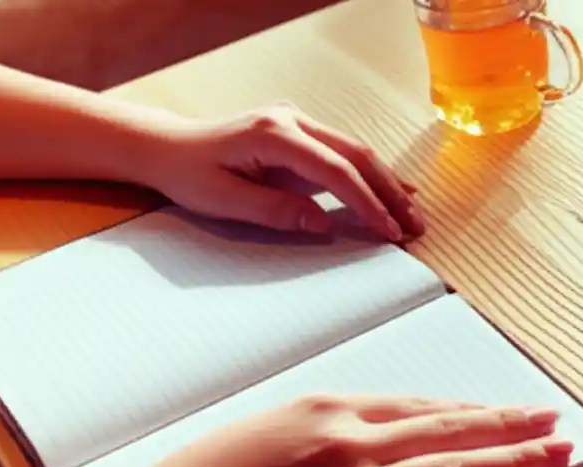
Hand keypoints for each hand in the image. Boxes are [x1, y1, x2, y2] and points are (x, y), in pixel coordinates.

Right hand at [99, 395, 570, 466]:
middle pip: (453, 428)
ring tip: (559, 452)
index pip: (421, 405)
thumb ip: (325, 428)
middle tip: (554, 419)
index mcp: (329, 408)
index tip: (503, 407)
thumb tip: (370, 432)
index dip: (470, 408)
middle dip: (511, 424)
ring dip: (517, 460)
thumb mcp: (264, 430)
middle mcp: (354, 442)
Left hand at [135, 101, 423, 242]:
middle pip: (356, 154)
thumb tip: (325, 224)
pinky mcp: (299, 132)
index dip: (366, 202)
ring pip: (356, 151)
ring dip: (386, 183)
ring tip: (413, 214)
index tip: (387, 231)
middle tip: (414, 225)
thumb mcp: (225, 201)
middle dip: (389, 192)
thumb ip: (277, 211)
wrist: (167, 147)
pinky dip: (371, 173)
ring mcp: (297, 122)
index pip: (334, 169)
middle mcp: (291, 119)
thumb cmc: (189, 174)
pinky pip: (344, 152)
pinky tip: (397, 188)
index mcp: (272, 133)